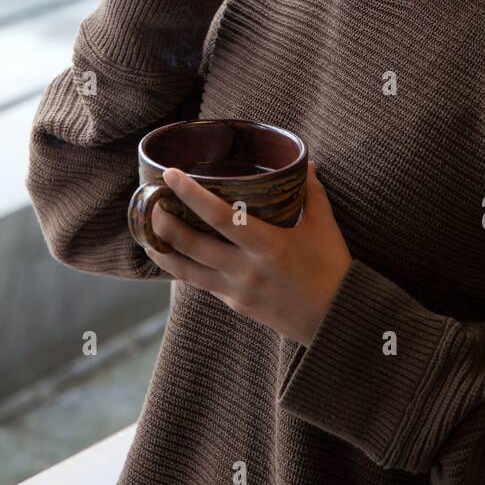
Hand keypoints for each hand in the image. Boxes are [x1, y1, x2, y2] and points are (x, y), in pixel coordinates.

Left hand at [145, 161, 353, 346]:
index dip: (191, 194)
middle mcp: (246, 269)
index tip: (171, 176)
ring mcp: (238, 290)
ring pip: (188, 271)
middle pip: (193, 245)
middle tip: (151, 204)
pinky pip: (203, 284)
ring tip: (148, 235)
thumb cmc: (333, 269)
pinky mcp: (236, 305)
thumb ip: (311, 192)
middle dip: (165, 224)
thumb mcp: (324, 226)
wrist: (336, 321)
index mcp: (268, 245)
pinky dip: (185, 269)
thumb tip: (306, 163)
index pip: (220, 216)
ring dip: (165, 252)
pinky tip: (176, 257)